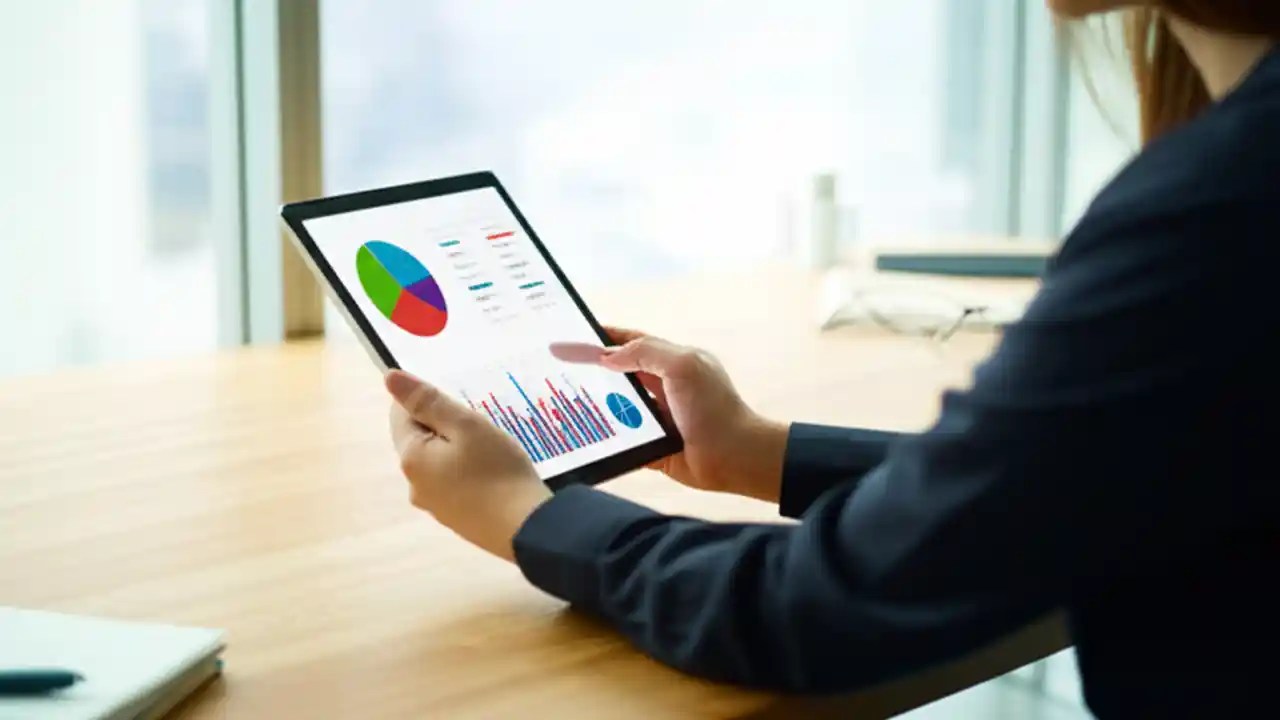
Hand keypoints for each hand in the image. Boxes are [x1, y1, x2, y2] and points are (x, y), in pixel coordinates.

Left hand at [386, 370, 551, 561]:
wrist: (527, 528)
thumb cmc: (497, 470)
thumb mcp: (466, 426)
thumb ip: (427, 401)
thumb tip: (389, 378)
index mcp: (411, 458)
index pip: (400, 414)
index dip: (428, 401)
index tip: (460, 404)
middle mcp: (414, 485)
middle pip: (419, 440)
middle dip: (444, 427)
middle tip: (480, 425)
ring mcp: (434, 506)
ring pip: (437, 463)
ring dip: (457, 450)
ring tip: (490, 449)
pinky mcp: (455, 520)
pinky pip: (452, 484)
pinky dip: (467, 472)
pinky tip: (492, 474)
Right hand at [551, 327, 787, 501]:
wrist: (734, 457)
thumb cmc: (713, 407)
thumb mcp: (682, 366)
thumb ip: (646, 353)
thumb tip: (608, 356)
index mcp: (671, 361)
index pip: (630, 343)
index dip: (601, 339)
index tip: (570, 338)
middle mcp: (662, 386)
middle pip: (618, 374)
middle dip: (590, 370)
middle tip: (554, 369)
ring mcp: (656, 416)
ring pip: (616, 406)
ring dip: (592, 403)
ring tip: (557, 398)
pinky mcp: (650, 444)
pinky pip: (620, 437)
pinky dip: (602, 434)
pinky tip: (577, 432)